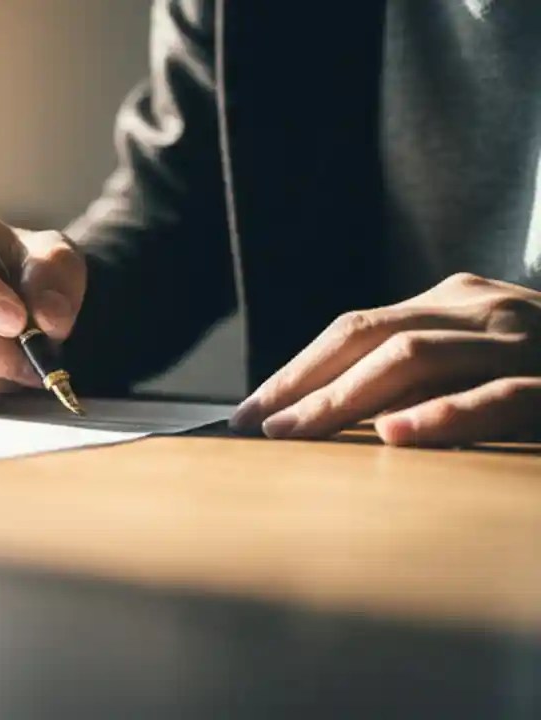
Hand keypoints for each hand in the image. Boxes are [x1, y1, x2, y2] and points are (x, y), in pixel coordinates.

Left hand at [230, 273, 540, 445]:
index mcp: (456, 302)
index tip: (246, 413)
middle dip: (302, 384)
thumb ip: (416, 375)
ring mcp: (526, 343)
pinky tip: (395, 436)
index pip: (354, 329)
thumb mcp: (477, 361)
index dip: (294, 370)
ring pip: (417, 359)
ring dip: (345, 399)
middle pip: (370, 338)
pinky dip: (443, 417)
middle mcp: (485, 311)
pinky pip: (498, 397)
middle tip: (252, 426)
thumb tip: (317, 415)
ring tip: (295, 432)